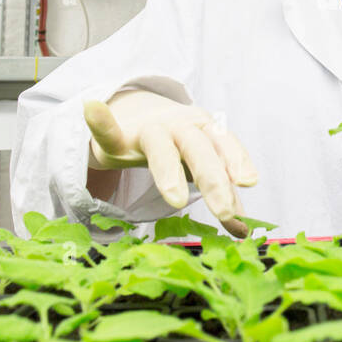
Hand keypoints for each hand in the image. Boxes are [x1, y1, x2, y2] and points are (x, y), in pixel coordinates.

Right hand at [83, 89, 257, 238]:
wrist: (138, 114)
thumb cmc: (178, 146)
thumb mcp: (201, 166)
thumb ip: (223, 193)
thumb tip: (244, 231)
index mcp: (206, 132)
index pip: (225, 145)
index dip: (237, 161)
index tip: (249, 181)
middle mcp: (182, 127)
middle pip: (199, 149)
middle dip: (213, 179)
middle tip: (224, 212)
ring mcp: (150, 130)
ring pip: (161, 146)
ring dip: (169, 170)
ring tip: (177, 199)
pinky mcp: (119, 137)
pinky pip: (110, 131)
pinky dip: (101, 122)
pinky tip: (92, 110)